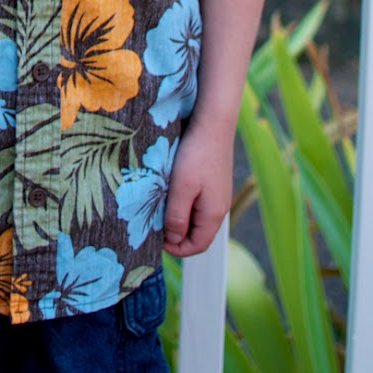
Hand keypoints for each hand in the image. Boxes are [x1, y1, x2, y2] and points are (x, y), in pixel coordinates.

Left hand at [162, 122, 232, 258]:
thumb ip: (177, 217)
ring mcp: (217, 195)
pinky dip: (184, 205)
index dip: (176, 249)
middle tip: (154, 224)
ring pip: (196, 218)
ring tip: (159, 207)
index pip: (197, 246)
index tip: (155, 240)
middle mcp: (219, 208)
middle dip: (176, 235)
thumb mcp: (182, 188)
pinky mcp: (213, 182)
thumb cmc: (197, 154)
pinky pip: (198, 203)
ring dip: (178, 218)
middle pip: (197, 234)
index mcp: (214, 214)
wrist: (213, 122)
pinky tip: (171, 192)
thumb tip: (173, 241)